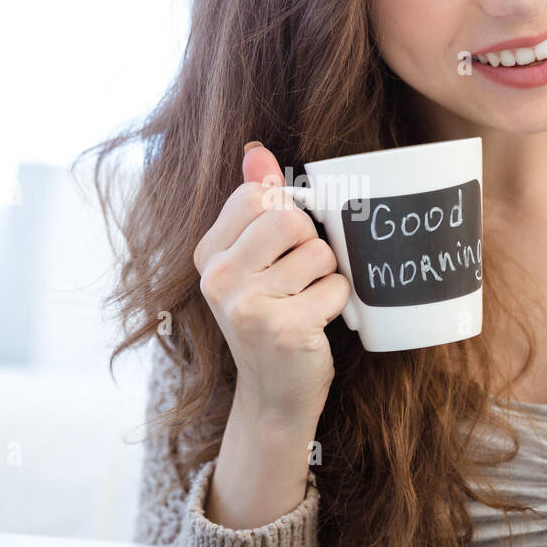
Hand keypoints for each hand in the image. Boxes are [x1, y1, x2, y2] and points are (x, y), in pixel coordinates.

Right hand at [193, 142, 350, 427]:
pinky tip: (316, 322)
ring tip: (307, 301)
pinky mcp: (284, 328)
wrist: (274, 396)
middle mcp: (219, 278)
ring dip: (327, 275)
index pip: (258, 194)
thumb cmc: (270, 319)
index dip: (285, 213)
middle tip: (299, 278)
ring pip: (320, 252)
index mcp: (208, 255)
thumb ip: (255, 202)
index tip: (281, 248)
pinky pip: (337, 286)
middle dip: (310, 244)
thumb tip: (256, 150)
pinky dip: (338, 301)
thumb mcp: (253, 261)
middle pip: (290, 218)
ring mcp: (248, 305)